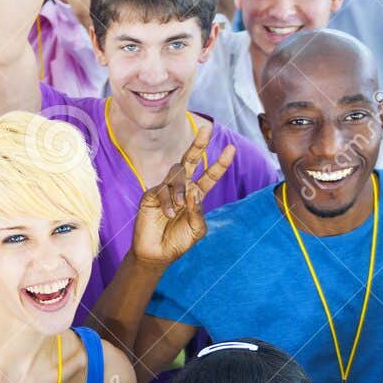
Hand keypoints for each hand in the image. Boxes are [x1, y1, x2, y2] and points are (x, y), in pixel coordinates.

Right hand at [129, 118, 234, 264]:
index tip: (231, 148)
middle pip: (190, 160)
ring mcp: (165, 190)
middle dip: (199, 145)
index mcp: (196, 195)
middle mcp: (182, 188)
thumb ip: (199, 210)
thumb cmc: (178, 242)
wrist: (157, 253)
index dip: (220, 163)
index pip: (210, 175)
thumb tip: (194, 190)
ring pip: (176, 175)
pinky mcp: (150, 194)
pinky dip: (167, 202)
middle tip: (207, 128)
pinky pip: (161, 189)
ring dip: (180, 190)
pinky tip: (169, 214)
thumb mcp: (197, 229)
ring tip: (180, 209)